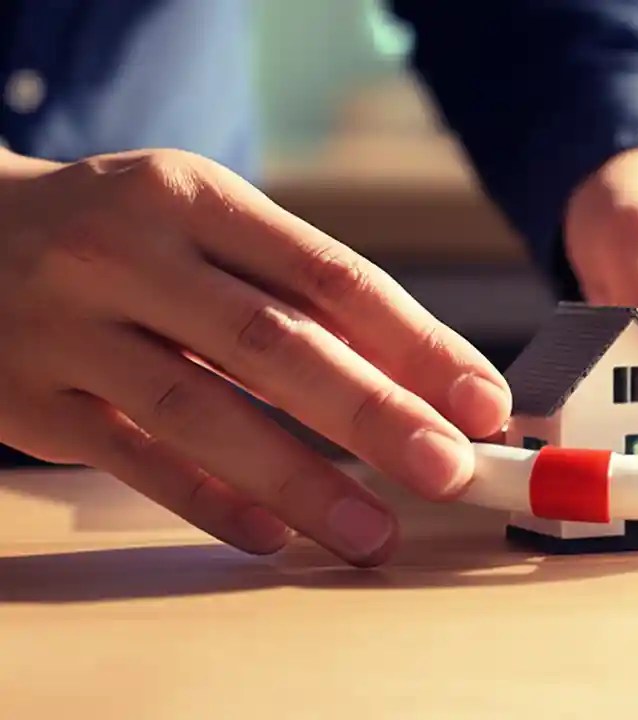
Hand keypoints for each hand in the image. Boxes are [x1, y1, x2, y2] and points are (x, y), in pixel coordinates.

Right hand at [0, 149, 510, 564]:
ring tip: (375, 531)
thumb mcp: (202, 224)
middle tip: (448, 469)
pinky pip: (133, 462)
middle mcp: (128, 255)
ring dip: (301, 481)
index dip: (416, 342)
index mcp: (193, 197)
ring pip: (201, 413)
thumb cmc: (121, 234)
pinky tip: (275, 537)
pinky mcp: (32, 402)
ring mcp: (70, 329)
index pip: (328, 273)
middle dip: (374, 413)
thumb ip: (296, 290)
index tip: (482, 402)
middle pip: (273, 344)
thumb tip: (421, 378)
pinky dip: (209, 502)